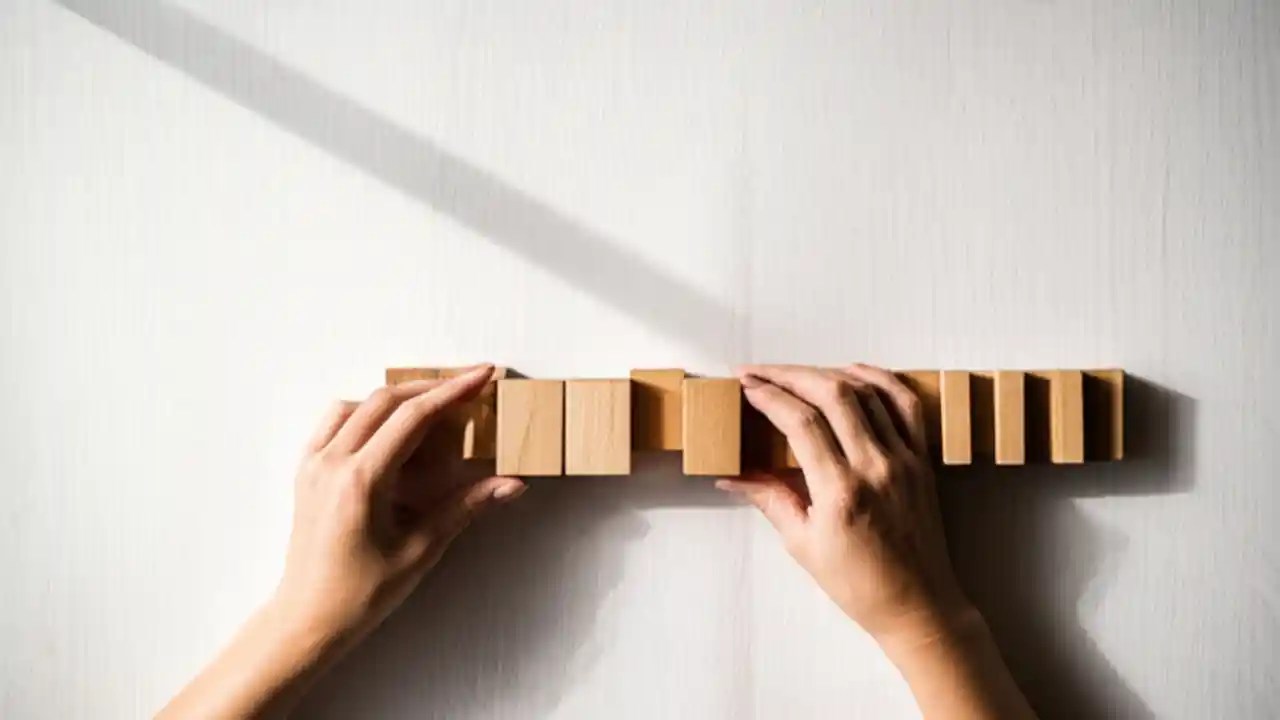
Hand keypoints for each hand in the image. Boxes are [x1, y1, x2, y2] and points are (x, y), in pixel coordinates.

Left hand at [160, 365, 524, 718]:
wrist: (308, 618)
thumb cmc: (361, 593)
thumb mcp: (421, 550)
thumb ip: (465, 507)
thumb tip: (510, 484)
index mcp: (361, 480)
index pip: (412, 417)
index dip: (451, 391)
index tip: (480, 375)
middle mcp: (332, 463)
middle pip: (385, 400)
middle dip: (431, 387)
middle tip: (468, 384)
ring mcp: (314, 464)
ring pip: (358, 405)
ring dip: (397, 399)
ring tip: (432, 407)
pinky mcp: (306, 472)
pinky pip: (334, 423)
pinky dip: (365, 415)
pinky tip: (388, 430)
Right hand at [718, 364, 970, 646]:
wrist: (918, 605)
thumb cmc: (859, 584)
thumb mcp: (802, 544)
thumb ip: (768, 499)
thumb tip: (731, 476)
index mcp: (841, 491)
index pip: (801, 423)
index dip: (770, 396)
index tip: (747, 386)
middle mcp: (875, 467)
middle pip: (832, 394)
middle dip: (789, 374)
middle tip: (759, 371)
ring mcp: (903, 459)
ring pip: (866, 392)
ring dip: (825, 372)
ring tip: (794, 373)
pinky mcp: (921, 460)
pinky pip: (904, 404)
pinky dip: (879, 379)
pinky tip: (852, 372)